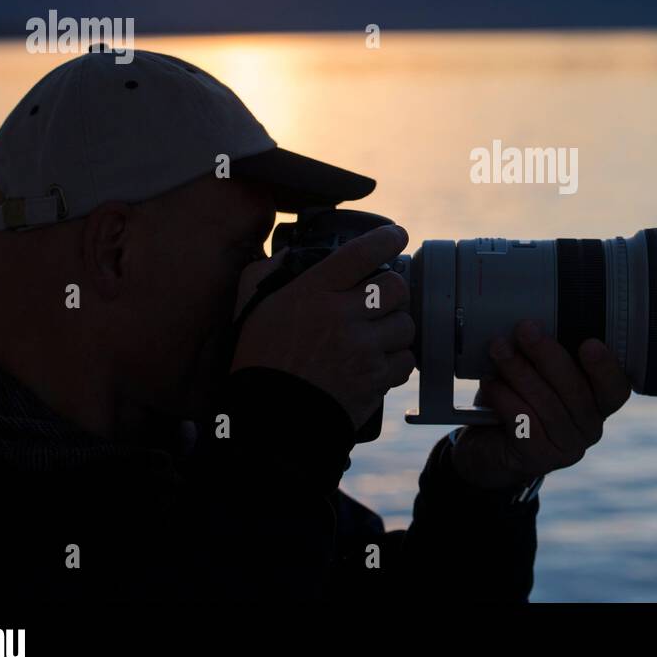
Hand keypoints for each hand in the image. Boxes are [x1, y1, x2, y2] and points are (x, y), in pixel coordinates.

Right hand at [230, 225, 415, 428]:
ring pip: (405, 324)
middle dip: (393, 291)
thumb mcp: (251, 305)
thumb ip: (269, 271)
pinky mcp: (375, 379)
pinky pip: (406, 360)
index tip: (398, 236)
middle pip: (396, 287)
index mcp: (313, 292)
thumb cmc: (259, 360)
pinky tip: (377, 363)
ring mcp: (362, 349)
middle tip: (383, 300)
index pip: (361, 253)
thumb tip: (292, 253)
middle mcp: (342, 315)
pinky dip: (396, 361)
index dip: (386, 239)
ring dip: (395, 328)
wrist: (269, 420)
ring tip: (376, 336)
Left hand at [450, 320, 630, 489]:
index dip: (605, 367)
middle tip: (525, 329)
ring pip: (547, 406)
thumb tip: (533, 322)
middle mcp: (590, 427)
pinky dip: (506, 399)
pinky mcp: (539, 459)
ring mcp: (567, 447)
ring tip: (498, 349)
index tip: (589, 344)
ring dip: (520, 372)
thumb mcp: (537, 372)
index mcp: (599, 401)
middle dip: (548, 356)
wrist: (489, 445)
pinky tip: (491, 383)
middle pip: (576, 392)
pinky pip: (525, 424)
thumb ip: (546, 354)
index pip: (615, 387)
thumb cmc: (519, 397)